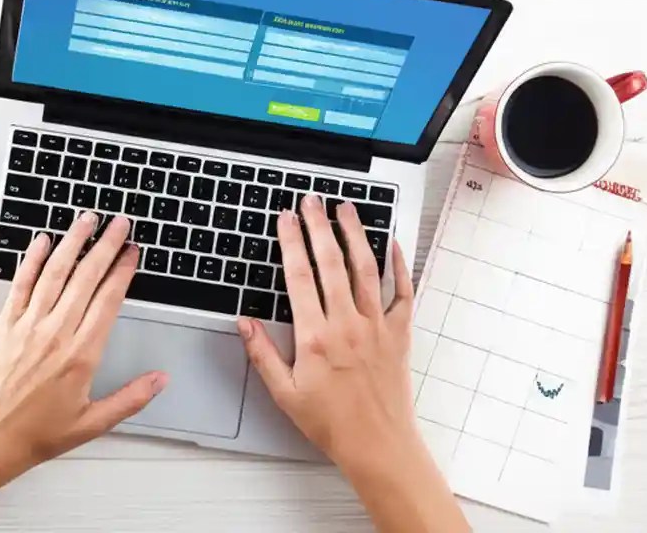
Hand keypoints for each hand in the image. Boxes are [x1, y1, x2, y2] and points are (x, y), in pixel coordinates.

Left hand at [0, 213, 164, 532]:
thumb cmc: (39, 432)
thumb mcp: (94, 422)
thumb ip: (131, 398)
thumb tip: (160, 380)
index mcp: (82, 354)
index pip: (108, 300)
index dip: (123, 271)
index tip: (132, 251)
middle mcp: (56, 333)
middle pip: (86, 278)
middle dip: (105, 246)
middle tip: (119, 223)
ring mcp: (29, 325)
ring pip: (54, 273)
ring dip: (72, 243)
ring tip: (86, 220)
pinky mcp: (7, 324)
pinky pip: (21, 285)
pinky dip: (32, 260)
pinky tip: (42, 241)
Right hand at [237, 195, 467, 532]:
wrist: (378, 445)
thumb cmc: (331, 423)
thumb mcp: (283, 392)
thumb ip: (262, 353)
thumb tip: (245, 322)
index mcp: (315, 337)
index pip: (299, 277)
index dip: (290, 242)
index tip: (286, 219)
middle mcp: (347, 325)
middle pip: (331, 263)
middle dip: (319, 226)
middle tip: (312, 201)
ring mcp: (376, 326)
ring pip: (365, 269)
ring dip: (355, 235)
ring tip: (346, 210)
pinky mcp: (399, 334)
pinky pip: (402, 292)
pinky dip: (398, 265)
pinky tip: (391, 244)